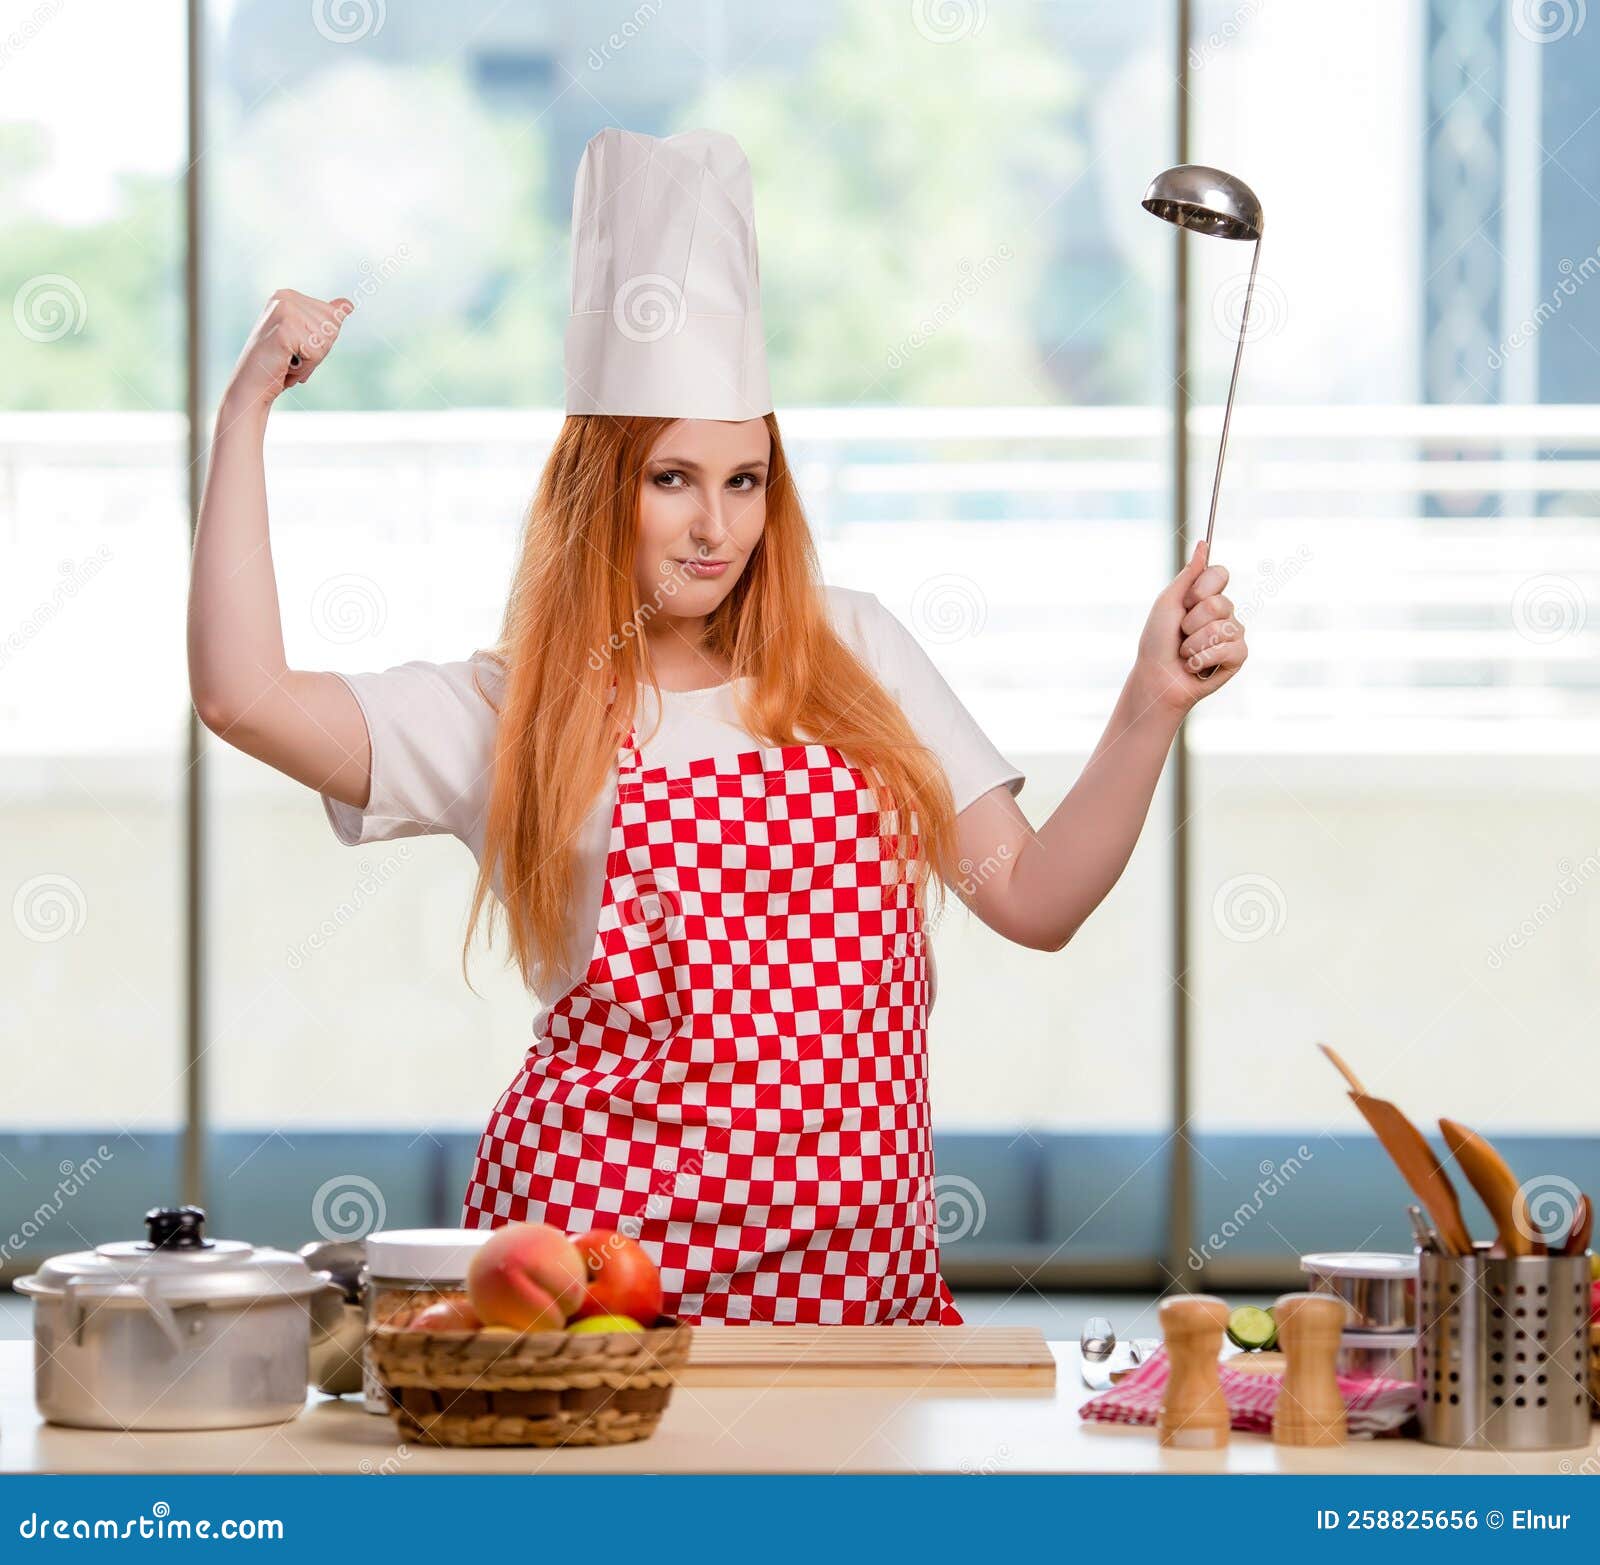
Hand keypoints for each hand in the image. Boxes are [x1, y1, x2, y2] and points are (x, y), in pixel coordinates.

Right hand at [221, 289, 353, 418]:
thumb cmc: (278, 364)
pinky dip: (305, 366)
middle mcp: (285, 297)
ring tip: (288, 361)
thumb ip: (325, 320)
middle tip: (292, 356)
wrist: (251, 385)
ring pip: (326, 340)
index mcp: (289, 295)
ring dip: (311, 360)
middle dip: (319, 350)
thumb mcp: (305, 338)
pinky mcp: (284, 329)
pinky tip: (285, 365)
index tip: (297, 346)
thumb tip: (348, 304)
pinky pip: (316, 352)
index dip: (322, 340)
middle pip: (333, 326)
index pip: (333, 315)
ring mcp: (283, 311)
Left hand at [1132, 540, 1247, 713]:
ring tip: (1186, 654)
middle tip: (1181, 634)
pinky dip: (1204, 659)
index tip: (1186, 602)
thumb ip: (1189, 574)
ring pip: (1222, 628)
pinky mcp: (1238, 657)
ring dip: (1194, 644)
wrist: (1156, 677)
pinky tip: (1195, 667)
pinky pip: (1229, 649)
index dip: (1202, 588)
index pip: (1221, 574)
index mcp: (1207, 596)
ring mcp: (1233, 634)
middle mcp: (1224, 613)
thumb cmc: (1157, 641)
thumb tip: (1203, 542)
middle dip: (1192, 622)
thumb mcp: (1168, 602)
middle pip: (1220, 603)